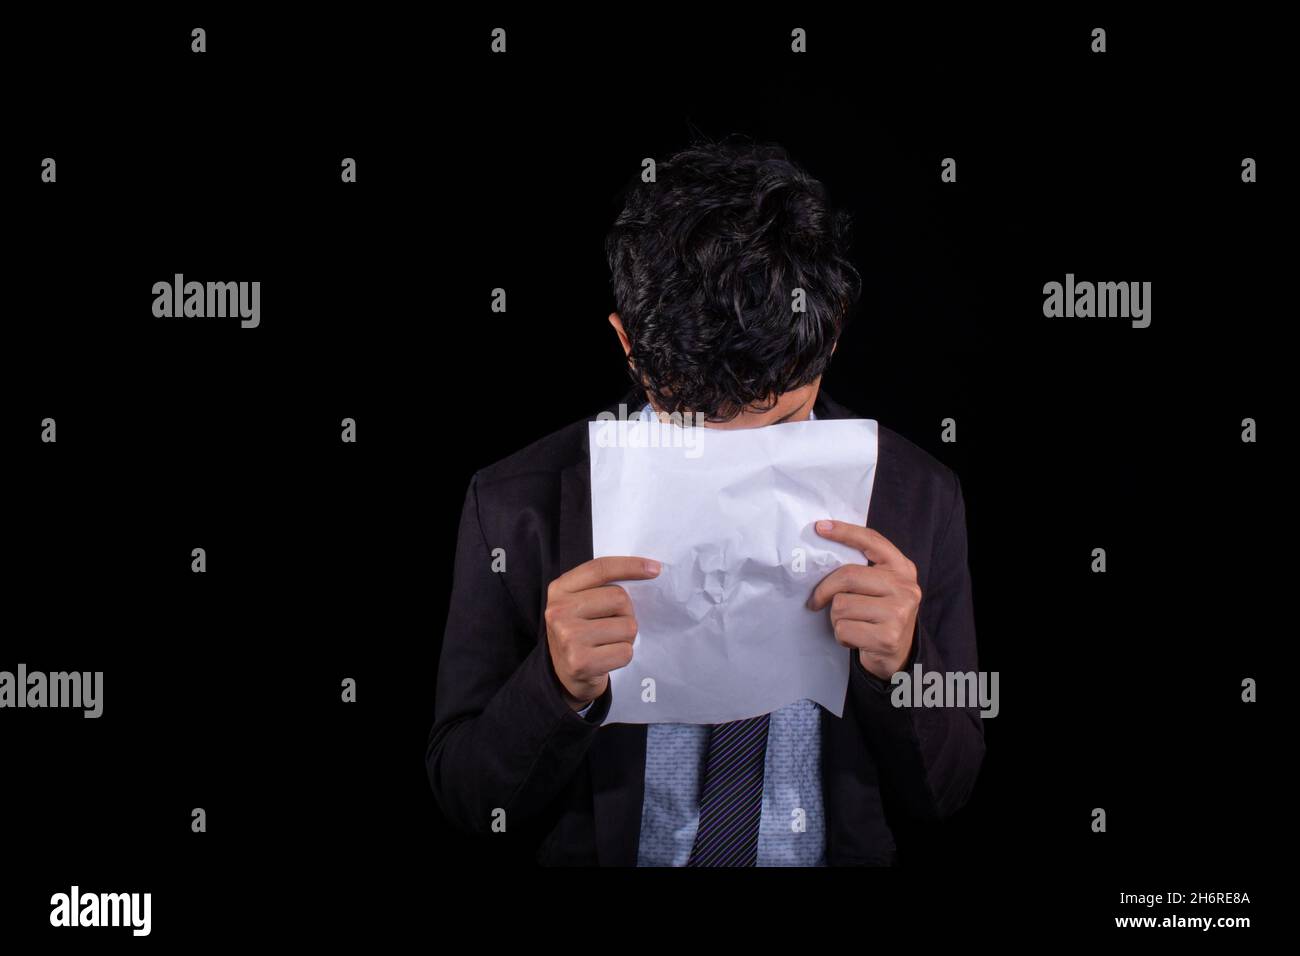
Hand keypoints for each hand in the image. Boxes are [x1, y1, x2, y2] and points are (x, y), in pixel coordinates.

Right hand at [544, 556, 660, 709]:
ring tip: (607, 642)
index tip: (655, 569)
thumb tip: (648, 572)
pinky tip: (606, 657)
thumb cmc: (579, 632)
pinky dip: (623, 655)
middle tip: (611, 626)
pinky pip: (625, 652)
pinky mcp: (580, 662)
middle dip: (626, 613)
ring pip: (627, 627)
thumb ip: (601, 586)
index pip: (600, 569)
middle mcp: (559, 611)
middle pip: (620, 598)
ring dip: (626, 637)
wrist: (562, 674)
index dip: (630, 566)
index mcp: (559, 589)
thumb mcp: (578, 602)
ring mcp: (568, 637)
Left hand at [807, 520, 920, 680]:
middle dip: (824, 590)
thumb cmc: (880, 616)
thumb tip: (822, 556)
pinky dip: (842, 636)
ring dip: (837, 618)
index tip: (819, 527)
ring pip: (841, 605)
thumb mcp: (881, 588)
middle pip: (847, 576)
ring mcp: (899, 612)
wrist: (898, 655)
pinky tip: (856, 638)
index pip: (872, 541)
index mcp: (902, 568)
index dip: (844, 532)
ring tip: (851, 623)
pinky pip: (844, 629)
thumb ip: (863, 571)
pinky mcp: (888, 637)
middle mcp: (905, 587)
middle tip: (816, 601)